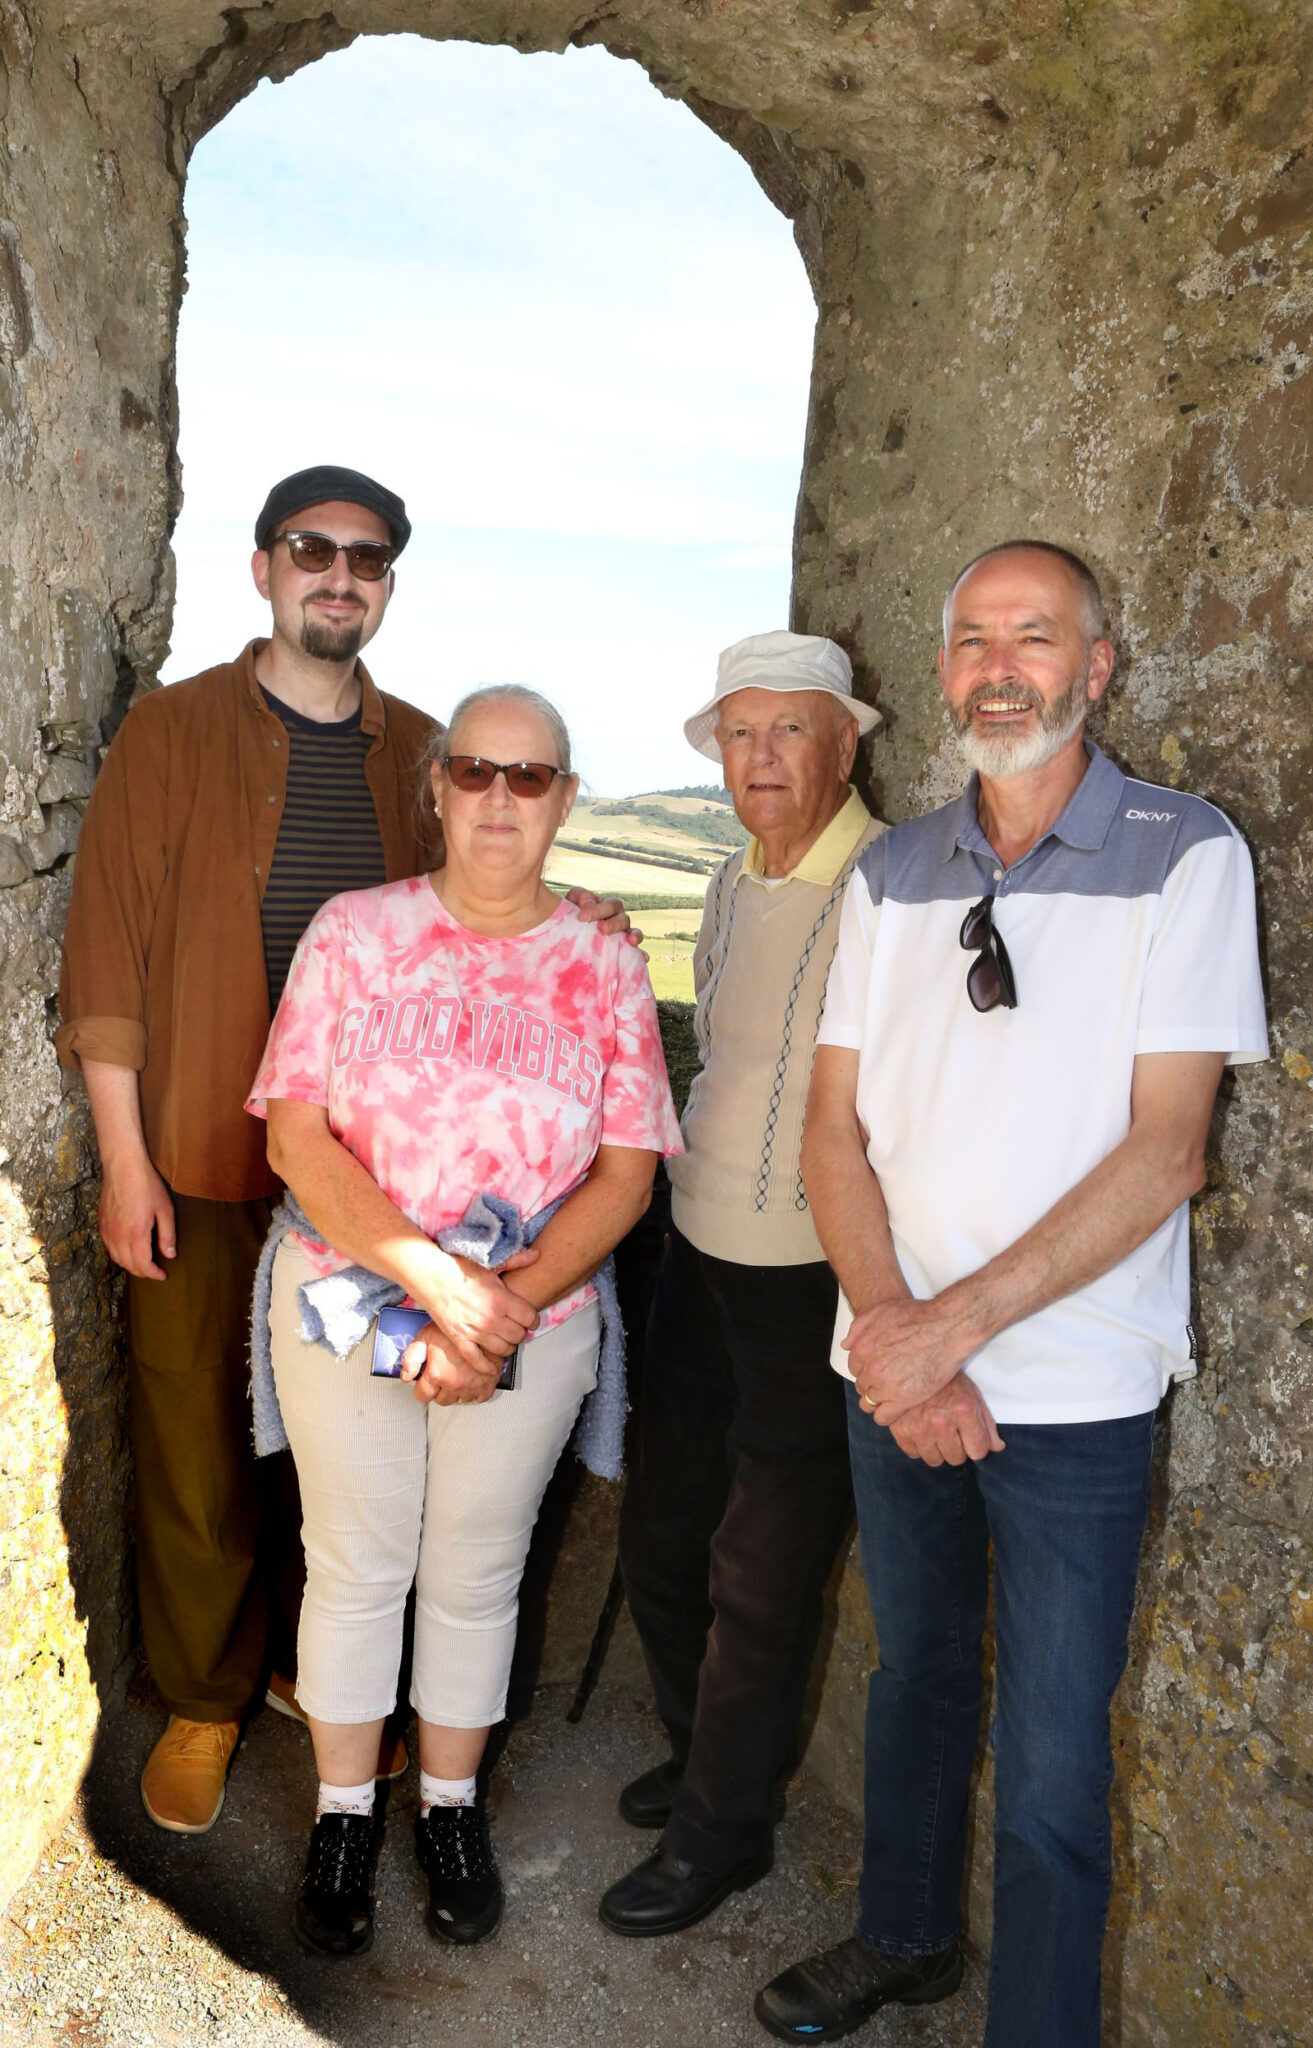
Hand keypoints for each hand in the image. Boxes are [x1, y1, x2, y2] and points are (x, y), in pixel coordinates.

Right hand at [98, 1152, 176, 1278]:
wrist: (123, 1166)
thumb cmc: (147, 1185)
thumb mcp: (165, 1209)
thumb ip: (167, 1235)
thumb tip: (170, 1254)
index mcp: (135, 1234)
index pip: (143, 1265)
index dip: (154, 1274)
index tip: (163, 1275)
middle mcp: (118, 1236)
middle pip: (128, 1265)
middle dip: (143, 1272)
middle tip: (155, 1270)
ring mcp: (107, 1230)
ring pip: (117, 1258)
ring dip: (130, 1265)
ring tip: (144, 1263)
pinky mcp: (101, 1224)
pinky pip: (109, 1247)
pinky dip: (120, 1254)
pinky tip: (129, 1249)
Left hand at [399, 1323, 501, 1405]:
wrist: (482, 1322)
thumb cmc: (456, 1327)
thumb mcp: (426, 1336)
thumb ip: (412, 1357)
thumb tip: (405, 1376)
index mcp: (437, 1374)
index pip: (422, 1396)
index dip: (422, 1388)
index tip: (426, 1381)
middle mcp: (454, 1384)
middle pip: (441, 1400)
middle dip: (440, 1390)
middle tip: (443, 1374)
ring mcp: (472, 1386)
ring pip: (460, 1400)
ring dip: (458, 1391)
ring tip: (458, 1373)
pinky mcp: (488, 1385)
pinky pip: (478, 1398)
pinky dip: (475, 1391)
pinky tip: (472, 1379)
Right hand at [416, 1252, 538, 1364]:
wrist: (432, 1277)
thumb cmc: (461, 1268)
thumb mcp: (492, 1263)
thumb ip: (516, 1261)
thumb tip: (537, 1254)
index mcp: (502, 1300)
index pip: (529, 1318)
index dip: (533, 1319)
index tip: (530, 1319)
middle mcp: (491, 1319)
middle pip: (518, 1335)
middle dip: (520, 1332)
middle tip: (516, 1327)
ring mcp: (475, 1332)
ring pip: (503, 1349)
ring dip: (507, 1346)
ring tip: (505, 1339)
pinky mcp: (460, 1340)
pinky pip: (476, 1360)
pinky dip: (486, 1367)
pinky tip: (491, 1368)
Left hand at [564, 886, 642, 950]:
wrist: (568, 931)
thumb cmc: (571, 914)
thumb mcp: (572, 900)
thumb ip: (580, 896)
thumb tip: (588, 904)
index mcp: (608, 906)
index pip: (610, 904)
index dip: (598, 910)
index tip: (582, 917)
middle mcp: (618, 918)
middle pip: (623, 919)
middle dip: (614, 924)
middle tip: (603, 929)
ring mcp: (623, 934)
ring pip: (634, 932)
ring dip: (634, 936)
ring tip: (631, 941)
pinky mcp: (623, 949)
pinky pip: (636, 951)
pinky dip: (640, 953)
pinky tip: (644, 958)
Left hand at [845, 1295, 976, 1426]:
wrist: (946, 1328)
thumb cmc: (918, 1316)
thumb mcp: (881, 1311)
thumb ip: (859, 1328)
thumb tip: (845, 1345)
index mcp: (863, 1349)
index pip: (854, 1367)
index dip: (866, 1368)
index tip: (878, 1368)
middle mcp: (870, 1369)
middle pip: (862, 1385)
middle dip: (872, 1383)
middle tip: (889, 1379)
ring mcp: (885, 1386)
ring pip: (869, 1402)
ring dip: (878, 1399)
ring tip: (893, 1394)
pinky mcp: (902, 1400)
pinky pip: (882, 1417)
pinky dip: (886, 1414)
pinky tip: (896, 1406)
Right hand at [864, 1374, 1003, 1464]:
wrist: (911, 1361)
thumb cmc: (947, 1379)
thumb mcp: (972, 1394)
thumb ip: (987, 1423)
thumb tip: (997, 1447)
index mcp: (963, 1410)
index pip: (978, 1451)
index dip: (977, 1445)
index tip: (972, 1438)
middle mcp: (941, 1420)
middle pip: (956, 1458)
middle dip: (957, 1448)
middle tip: (952, 1432)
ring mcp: (918, 1426)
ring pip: (935, 1460)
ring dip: (937, 1449)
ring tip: (935, 1431)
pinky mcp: (900, 1428)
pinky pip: (913, 1453)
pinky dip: (918, 1446)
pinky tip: (920, 1430)